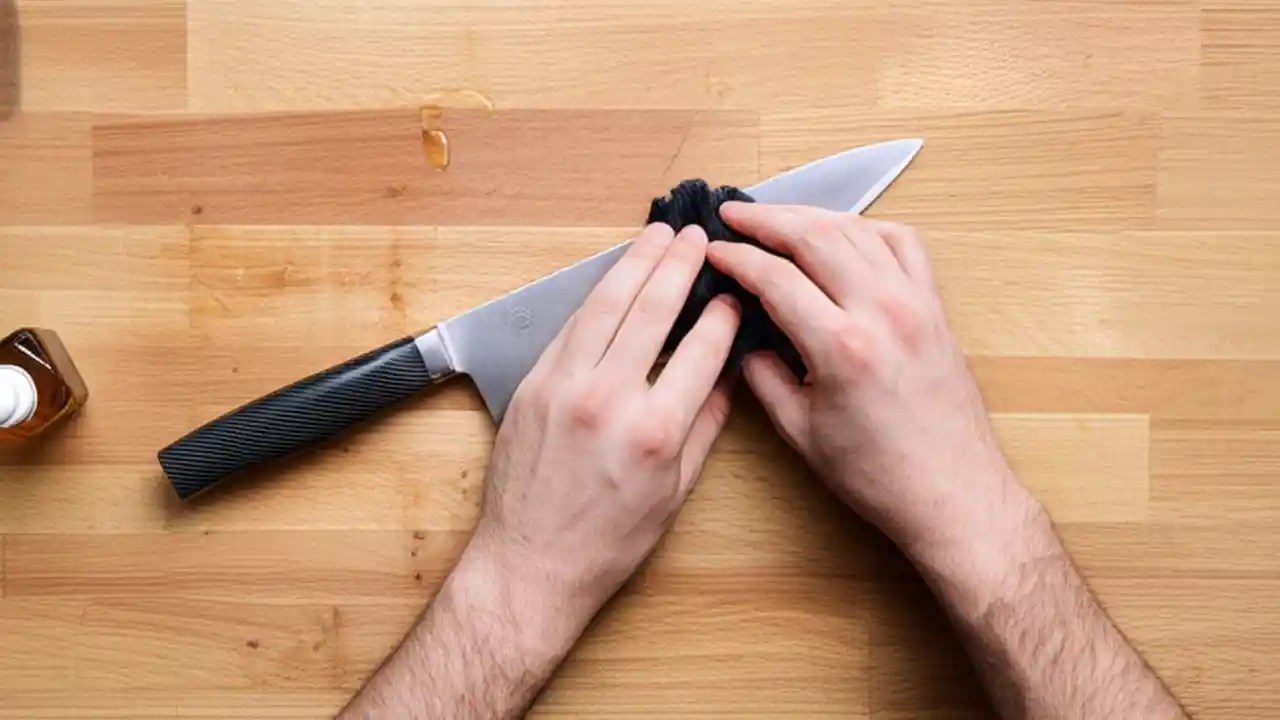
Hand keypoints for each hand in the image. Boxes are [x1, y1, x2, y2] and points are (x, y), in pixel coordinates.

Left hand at [471, 221, 740, 622]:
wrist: (532, 564)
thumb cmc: (607, 541)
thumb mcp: (675, 492)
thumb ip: (704, 425)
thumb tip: (727, 376)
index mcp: (655, 431)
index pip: (701, 350)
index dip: (723, 316)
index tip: (734, 295)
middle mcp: (608, 399)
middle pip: (651, 311)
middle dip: (679, 266)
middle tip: (697, 237)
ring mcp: (564, 386)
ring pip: (605, 306)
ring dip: (634, 263)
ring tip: (656, 237)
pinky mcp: (532, 385)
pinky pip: (570, 326)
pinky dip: (596, 296)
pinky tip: (614, 278)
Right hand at [708, 203, 1046, 575]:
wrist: (952, 493)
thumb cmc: (879, 475)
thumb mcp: (801, 433)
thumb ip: (763, 377)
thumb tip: (743, 338)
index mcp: (841, 347)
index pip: (775, 277)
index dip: (736, 257)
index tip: (712, 250)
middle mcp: (882, 312)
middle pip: (815, 235)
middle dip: (766, 218)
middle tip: (732, 214)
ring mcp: (915, 303)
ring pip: (858, 230)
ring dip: (811, 215)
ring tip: (777, 217)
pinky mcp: (935, 308)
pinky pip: (903, 244)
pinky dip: (867, 228)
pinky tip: (843, 234)